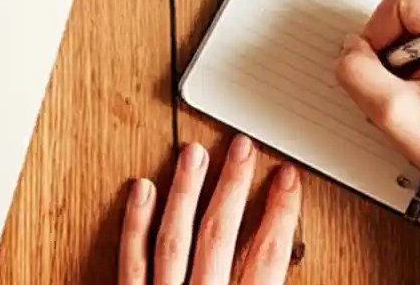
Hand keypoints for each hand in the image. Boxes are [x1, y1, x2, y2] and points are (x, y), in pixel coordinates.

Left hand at [118, 137, 301, 284]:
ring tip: (193, 153)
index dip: (282, 214)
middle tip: (242, 148)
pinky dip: (136, 224)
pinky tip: (143, 189)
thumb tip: (285, 252)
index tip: (287, 178)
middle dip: (233, 187)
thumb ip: (265, 283)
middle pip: (218, 236)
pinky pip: (132, 262)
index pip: (267, 258)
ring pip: (174, 239)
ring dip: (185, 191)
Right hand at [333, 0, 419, 201]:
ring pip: (405, 32)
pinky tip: (419, 98)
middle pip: (401, 14)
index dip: (376, 32)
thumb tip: (348, 48)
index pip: (399, 0)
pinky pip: (416, 47)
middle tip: (400, 91)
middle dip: (386, 52)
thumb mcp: (393, 112)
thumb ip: (358, 72)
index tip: (383, 70)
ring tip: (412, 97)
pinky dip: (406, 72)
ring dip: (395, 66)